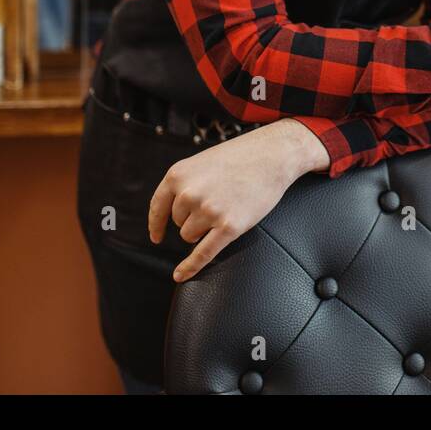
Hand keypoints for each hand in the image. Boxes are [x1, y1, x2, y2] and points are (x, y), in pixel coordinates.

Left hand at [147, 118, 327, 281]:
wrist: (273, 154)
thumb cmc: (241, 157)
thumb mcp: (202, 162)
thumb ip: (184, 184)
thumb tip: (171, 211)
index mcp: (178, 175)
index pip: (158, 207)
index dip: (157, 225)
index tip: (156, 237)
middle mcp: (189, 194)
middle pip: (179, 223)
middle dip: (194, 218)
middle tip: (219, 200)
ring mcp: (209, 211)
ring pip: (191, 236)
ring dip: (204, 230)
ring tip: (226, 208)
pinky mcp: (229, 226)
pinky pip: (203, 253)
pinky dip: (190, 267)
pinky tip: (180, 275)